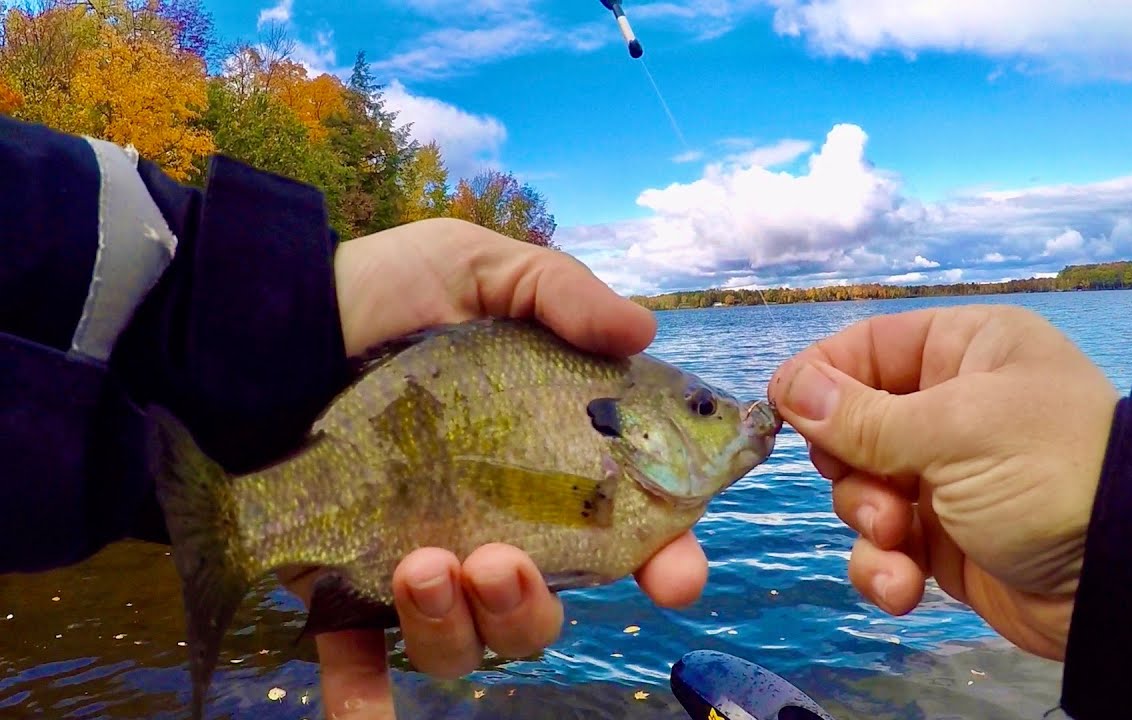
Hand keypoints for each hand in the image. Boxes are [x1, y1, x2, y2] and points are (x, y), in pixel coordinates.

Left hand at [290, 218, 707, 717]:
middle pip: (542, 611)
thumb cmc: (380, 293)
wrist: (262, 318)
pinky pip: (359, 666)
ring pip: (464, 643)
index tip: (674, 576)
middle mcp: (491, 527)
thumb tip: (642, 332)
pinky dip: (366, 702)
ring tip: (419, 566)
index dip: (667, 560)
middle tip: (501, 560)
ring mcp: (417, 563)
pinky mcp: (341, 586)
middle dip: (533, 607)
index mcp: (541, 464)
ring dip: (455, 627)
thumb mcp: (475, 268)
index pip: (626, 529)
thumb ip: (559, 292)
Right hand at [768, 305, 1119, 660]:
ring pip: (861, 488)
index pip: (868, 347)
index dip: (821, 379)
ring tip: (899, 539)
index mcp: (965, 351)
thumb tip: (786, 387)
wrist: (1129, 581)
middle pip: (852, 423)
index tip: (782, 414)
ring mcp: (945, 476)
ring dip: (867, 521)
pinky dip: (883, 566)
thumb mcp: (953, 431)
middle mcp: (952, 407)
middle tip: (874, 489)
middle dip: (849, 465)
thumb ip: (861, 416)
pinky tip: (902, 585)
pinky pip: (885, 544)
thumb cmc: (1047, 473)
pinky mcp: (943, 539)